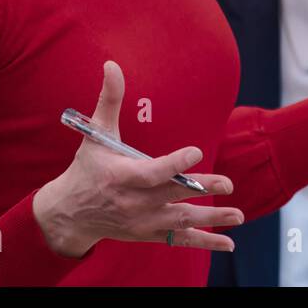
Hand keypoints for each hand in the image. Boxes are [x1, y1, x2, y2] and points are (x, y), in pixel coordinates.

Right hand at [33, 60, 243, 257]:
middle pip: (172, 196)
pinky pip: (179, 241)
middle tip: (228, 184)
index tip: (196, 152)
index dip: (174, 164)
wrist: (70, 213)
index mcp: (120, 176)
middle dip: (201, 189)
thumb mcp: (95, 134)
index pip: (151, 173)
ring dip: (211, 219)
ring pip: (180, 221)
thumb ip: (109, 100)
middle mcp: (133, 202)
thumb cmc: (86, 168)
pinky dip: (204, 242)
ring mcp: (142, 221)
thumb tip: (111, 65)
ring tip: (238, 213)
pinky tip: (229, 243)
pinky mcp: (148, 234)